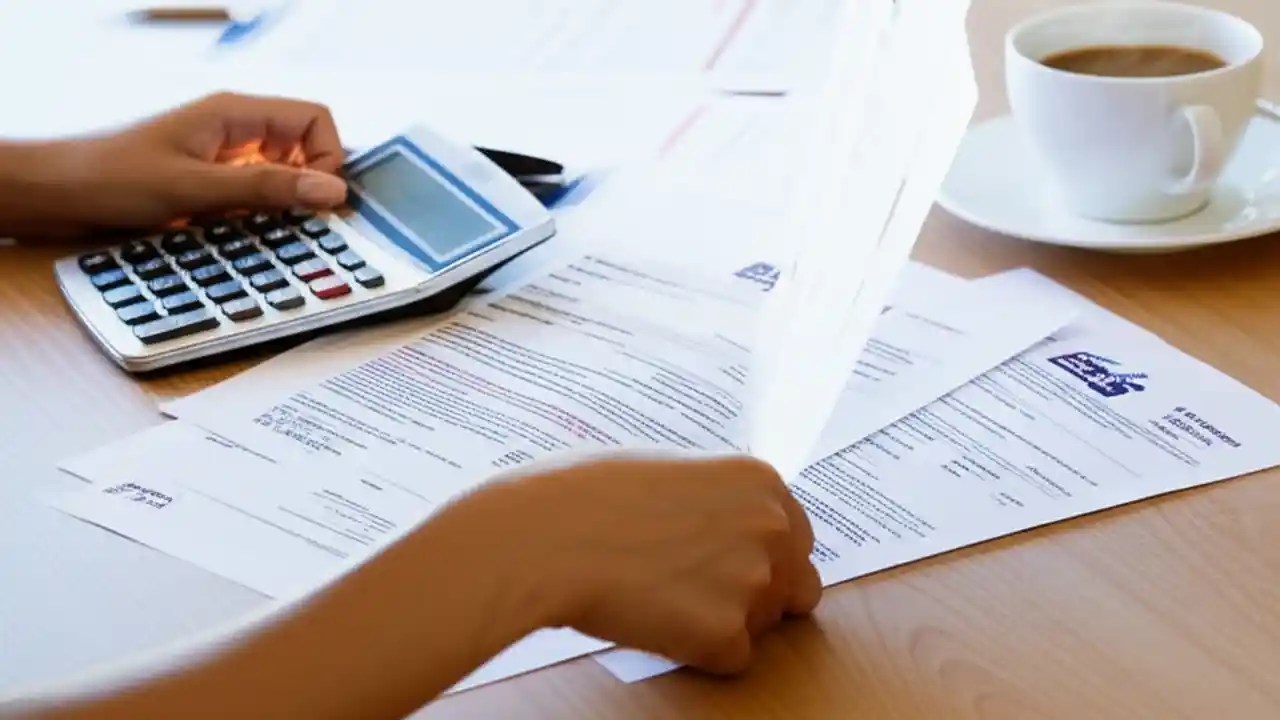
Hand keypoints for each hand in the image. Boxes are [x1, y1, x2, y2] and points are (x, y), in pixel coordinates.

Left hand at [44, 92, 347, 231]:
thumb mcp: (197, 187)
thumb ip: (268, 188)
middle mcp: (237, 129)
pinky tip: (241, 232)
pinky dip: (262, 215)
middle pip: (305, 148)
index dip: (327, 158)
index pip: (315, 119)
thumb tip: (334, 191)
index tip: (317, 200)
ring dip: (284, 204)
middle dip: (309, 185)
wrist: (60, 193)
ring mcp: (226, 156)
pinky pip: (259, 194)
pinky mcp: (215, 182)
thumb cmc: (114, 179)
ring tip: (265, 228)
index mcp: (236, 113)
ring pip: (285, 175)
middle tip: (298, 221)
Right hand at [447, 454, 822, 674]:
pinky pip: (731, 660)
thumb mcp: (666, 468)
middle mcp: (771, 528)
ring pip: (763, 626)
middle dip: (760, 595)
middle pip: (795, 585)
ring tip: (662, 601)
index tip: (734, 565)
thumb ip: (711, 497)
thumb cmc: (584, 494)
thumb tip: (716, 520)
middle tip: (701, 594)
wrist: (546, 537)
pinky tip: (654, 623)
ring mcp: (753, 582)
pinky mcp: (725, 634)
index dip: (765, 556)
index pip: (797, 535)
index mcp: (759, 481)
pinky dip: (698, 653)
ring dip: (724, 623)